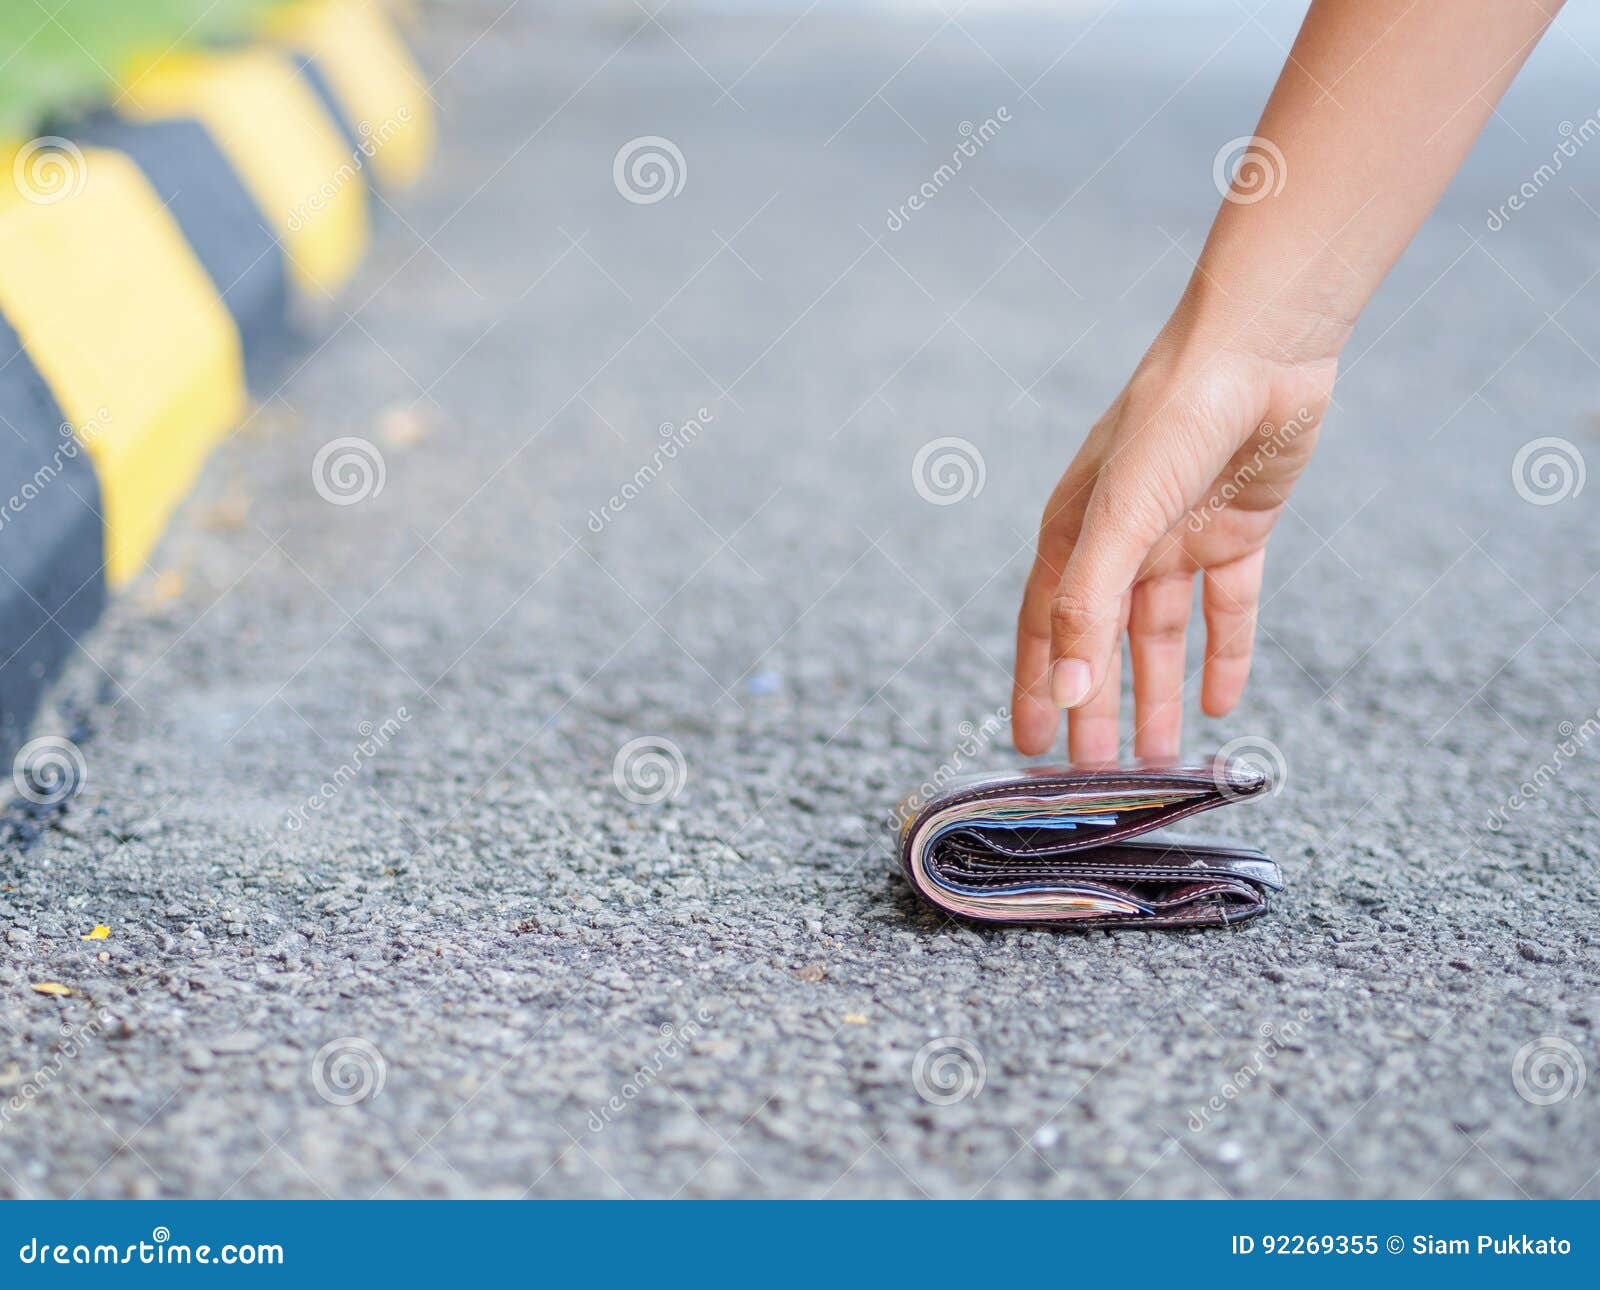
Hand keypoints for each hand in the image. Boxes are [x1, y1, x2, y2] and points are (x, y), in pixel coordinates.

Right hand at [1011, 317, 1336, 762]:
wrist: (1260, 352)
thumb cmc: (1170, 419)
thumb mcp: (1119, 519)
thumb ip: (1088, 607)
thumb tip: (1066, 695)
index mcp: (1076, 533)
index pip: (1048, 628)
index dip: (1038, 687)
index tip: (1030, 747)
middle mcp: (1121, 541)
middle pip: (1103, 642)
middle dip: (1099, 706)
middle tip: (1098, 774)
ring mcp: (1179, 537)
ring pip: (1162, 635)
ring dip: (1158, 692)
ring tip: (1160, 755)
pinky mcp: (1236, 533)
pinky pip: (1227, 609)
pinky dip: (1223, 654)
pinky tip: (1221, 701)